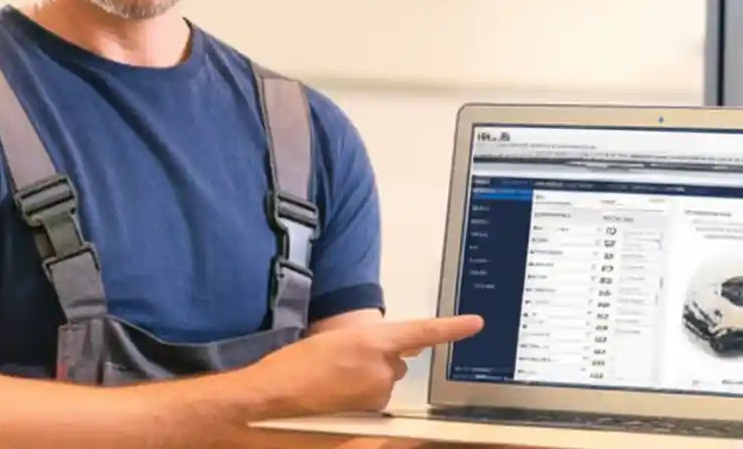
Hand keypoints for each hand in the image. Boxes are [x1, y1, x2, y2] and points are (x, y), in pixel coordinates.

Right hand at [248, 315, 483, 416]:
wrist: (266, 400)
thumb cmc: (289, 368)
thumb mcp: (329, 344)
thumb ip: (365, 348)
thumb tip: (393, 357)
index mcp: (369, 340)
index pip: (421, 332)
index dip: (450, 329)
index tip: (476, 324)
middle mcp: (380, 368)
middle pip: (393, 365)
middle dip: (374, 367)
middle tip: (338, 370)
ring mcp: (376, 396)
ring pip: (381, 388)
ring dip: (364, 387)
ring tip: (328, 388)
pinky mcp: (368, 419)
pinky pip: (376, 408)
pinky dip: (360, 405)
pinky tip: (334, 402)